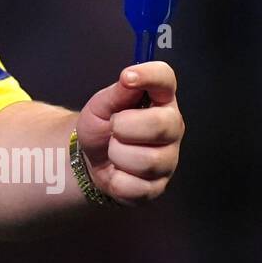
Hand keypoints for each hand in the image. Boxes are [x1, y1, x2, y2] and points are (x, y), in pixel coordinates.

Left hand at [76, 62, 184, 204]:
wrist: (89, 159)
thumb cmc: (102, 125)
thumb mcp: (102, 105)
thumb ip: (118, 91)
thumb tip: (130, 76)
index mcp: (160, 100)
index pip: (167, 79)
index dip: (150, 76)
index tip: (128, 77)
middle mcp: (172, 128)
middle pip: (161, 125)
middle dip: (125, 127)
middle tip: (113, 128)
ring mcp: (169, 159)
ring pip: (148, 160)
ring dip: (117, 154)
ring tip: (114, 150)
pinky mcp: (158, 187)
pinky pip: (136, 186)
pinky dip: (117, 179)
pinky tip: (117, 171)